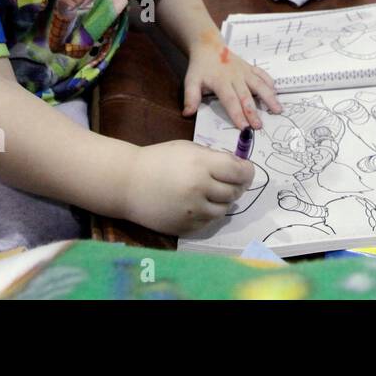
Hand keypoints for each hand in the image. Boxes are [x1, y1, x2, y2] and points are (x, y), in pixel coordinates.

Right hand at [123, 140, 253, 234]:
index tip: (246, 171)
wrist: (127, 183)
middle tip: (230, 181)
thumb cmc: (159, 160)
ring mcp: (192, 211)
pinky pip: (208, 221)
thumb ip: (214, 158)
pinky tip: (196, 202)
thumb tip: (240, 168)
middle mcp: (199, 189)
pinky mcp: (185, 227)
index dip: (247, 172)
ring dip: (222, 200)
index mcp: (201, 165)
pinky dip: (207, 212)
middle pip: (234, 192)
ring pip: (224, 209)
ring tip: (210, 191)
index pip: (240, 172)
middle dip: (236, 186)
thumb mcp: (188, 149)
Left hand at [183, 42, 281, 129]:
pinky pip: (262, 74)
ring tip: (278, 110)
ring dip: (269, 97)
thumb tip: (188, 113)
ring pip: (259, 85)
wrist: (208, 47)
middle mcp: (235, 77)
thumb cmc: (200, 67)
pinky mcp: (250, 67)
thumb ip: (190, 97)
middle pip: (246, 96)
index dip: (237, 114)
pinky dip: (270, 82)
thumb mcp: (191, 81)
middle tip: (259, 126)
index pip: (230, 100)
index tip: (243, 127)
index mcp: (221, 82)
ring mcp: (244, 71)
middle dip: (253, 112)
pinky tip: (276, 92)